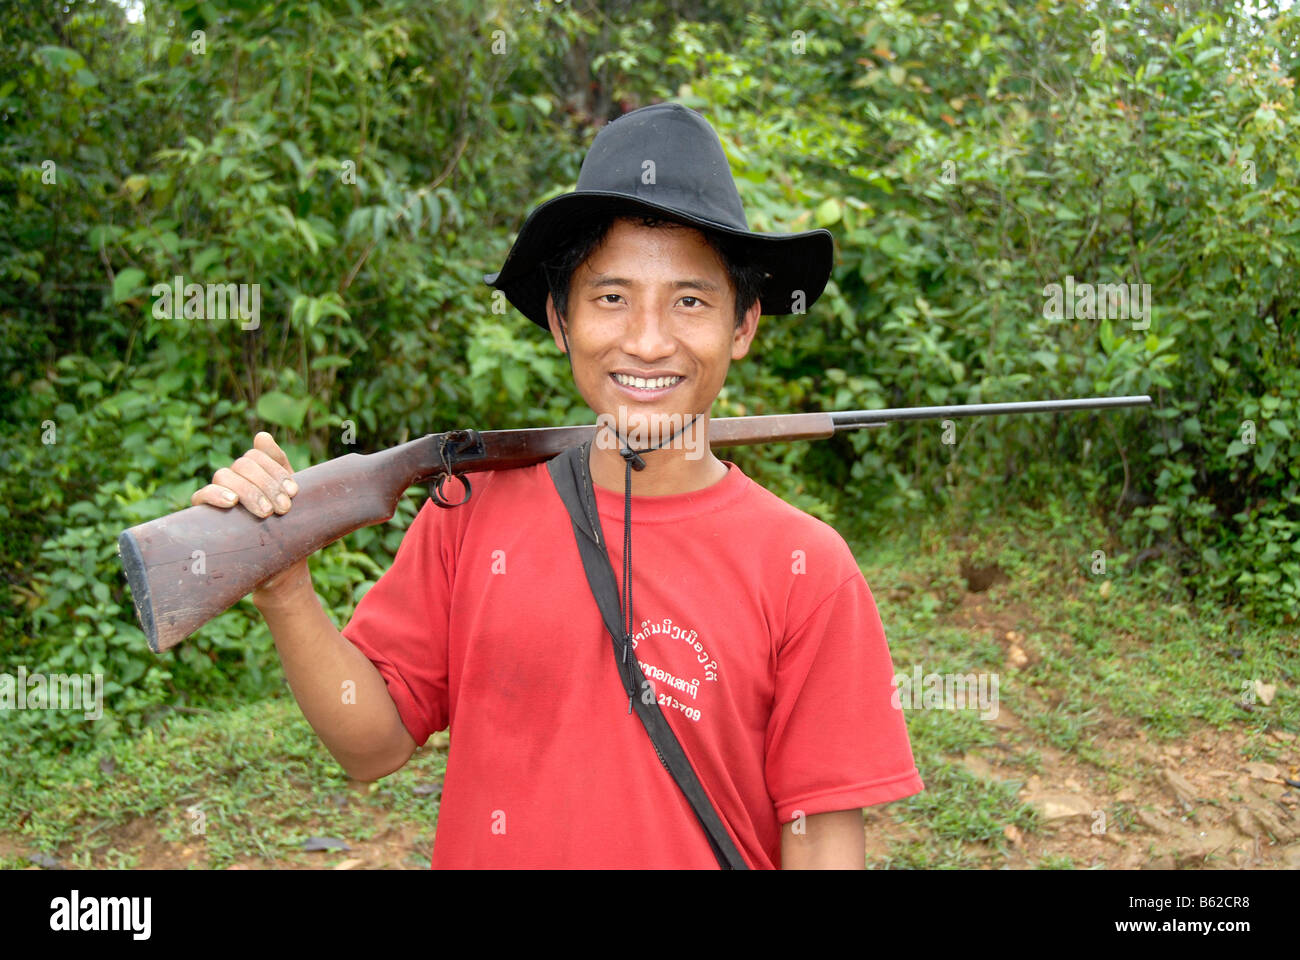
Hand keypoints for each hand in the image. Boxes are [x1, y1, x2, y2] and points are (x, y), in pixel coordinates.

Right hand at [192, 432, 310, 603]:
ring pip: (224, 476)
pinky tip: (231, 503)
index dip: (275, 469)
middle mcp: (234, 481)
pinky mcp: (205, 515)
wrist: (281, 569)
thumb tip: (261, 435)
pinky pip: (200, 496)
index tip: (294, 491)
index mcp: (255, 474)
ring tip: (266, 512)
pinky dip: (215, 496)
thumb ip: (280, 466)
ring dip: (248, 491)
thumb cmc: (288, 530)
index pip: (257, 455)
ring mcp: (218, 496)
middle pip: (243, 464)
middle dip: (266, 484)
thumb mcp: (292, 498)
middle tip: (284, 508)